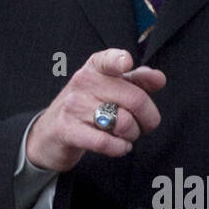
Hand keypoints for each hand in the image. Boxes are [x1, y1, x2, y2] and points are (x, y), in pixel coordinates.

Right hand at [25, 49, 165, 172]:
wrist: (49, 132)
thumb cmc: (87, 106)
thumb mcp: (110, 88)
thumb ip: (137, 80)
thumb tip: (158, 78)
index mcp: (95, 68)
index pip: (108, 60)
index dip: (118, 60)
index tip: (126, 63)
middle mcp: (83, 82)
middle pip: (135, 99)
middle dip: (149, 118)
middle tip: (146, 125)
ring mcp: (74, 106)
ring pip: (123, 122)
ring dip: (133, 135)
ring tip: (126, 135)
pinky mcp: (68, 130)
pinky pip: (105, 142)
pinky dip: (120, 148)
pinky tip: (120, 146)